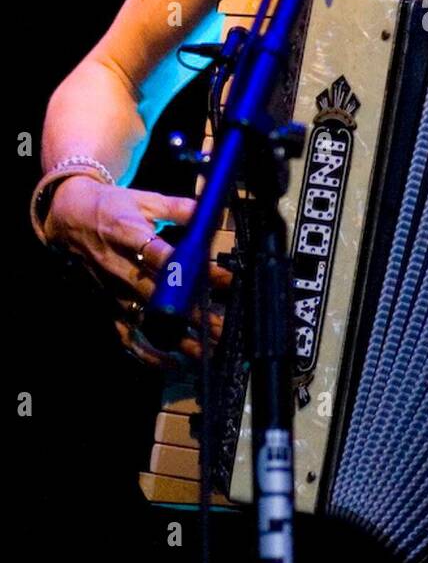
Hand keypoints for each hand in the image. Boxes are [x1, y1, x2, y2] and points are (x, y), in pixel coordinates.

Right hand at [46, 175, 230, 367]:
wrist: (68, 218)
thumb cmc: (113, 207)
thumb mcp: (145, 199)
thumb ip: (181, 209)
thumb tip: (214, 212)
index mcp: (130, 235)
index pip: (163, 256)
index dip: (193, 270)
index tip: (223, 279)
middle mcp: (120, 267)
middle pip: (160, 296)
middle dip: (193, 313)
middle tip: (223, 326)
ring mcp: (113, 290)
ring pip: (146, 320)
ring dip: (177, 338)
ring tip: (206, 351)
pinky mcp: (108, 304)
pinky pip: (126, 334)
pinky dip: (147, 353)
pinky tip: (172, 363)